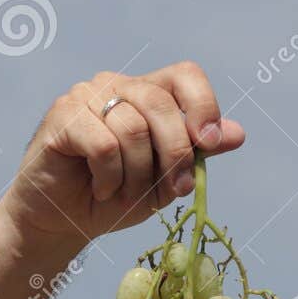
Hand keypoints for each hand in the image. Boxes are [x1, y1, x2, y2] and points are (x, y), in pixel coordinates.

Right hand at [0, 62, 245, 247]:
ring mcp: (86, 95)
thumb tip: (237, 134)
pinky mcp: (62, 115)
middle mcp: (117, 84)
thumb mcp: (163, 180)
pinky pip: (104, 145)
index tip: (209, 144)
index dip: (203, 105)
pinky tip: (100, 188)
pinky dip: (110, 178)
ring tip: (123, 195)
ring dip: (136, 176)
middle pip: (161, 105)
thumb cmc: (111, 198)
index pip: (185, 75)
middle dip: (174, 155)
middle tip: (171, 192)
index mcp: (146, 93)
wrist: (60, 222)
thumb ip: (195, 155)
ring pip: (133, 129)